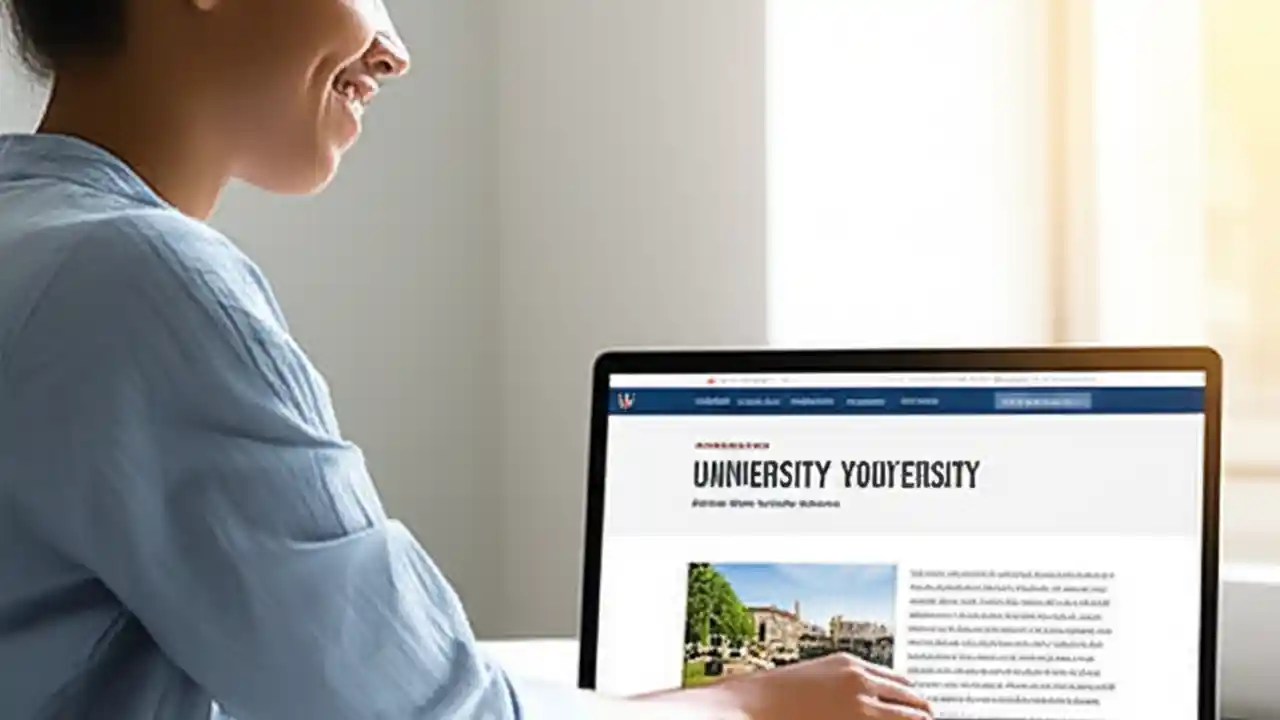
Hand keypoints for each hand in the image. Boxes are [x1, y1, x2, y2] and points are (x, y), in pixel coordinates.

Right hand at [632, 653, 933, 719]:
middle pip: (914, 700)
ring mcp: (861, 703)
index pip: (902, 682)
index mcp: (851, 665)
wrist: (749, 706)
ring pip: (913, 717)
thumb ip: (845, 690)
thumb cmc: (775, 700)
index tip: (917, 713)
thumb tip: (869, 705)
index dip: (913, 701)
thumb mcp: (815, 683)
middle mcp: (861, 679)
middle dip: (922, 716)